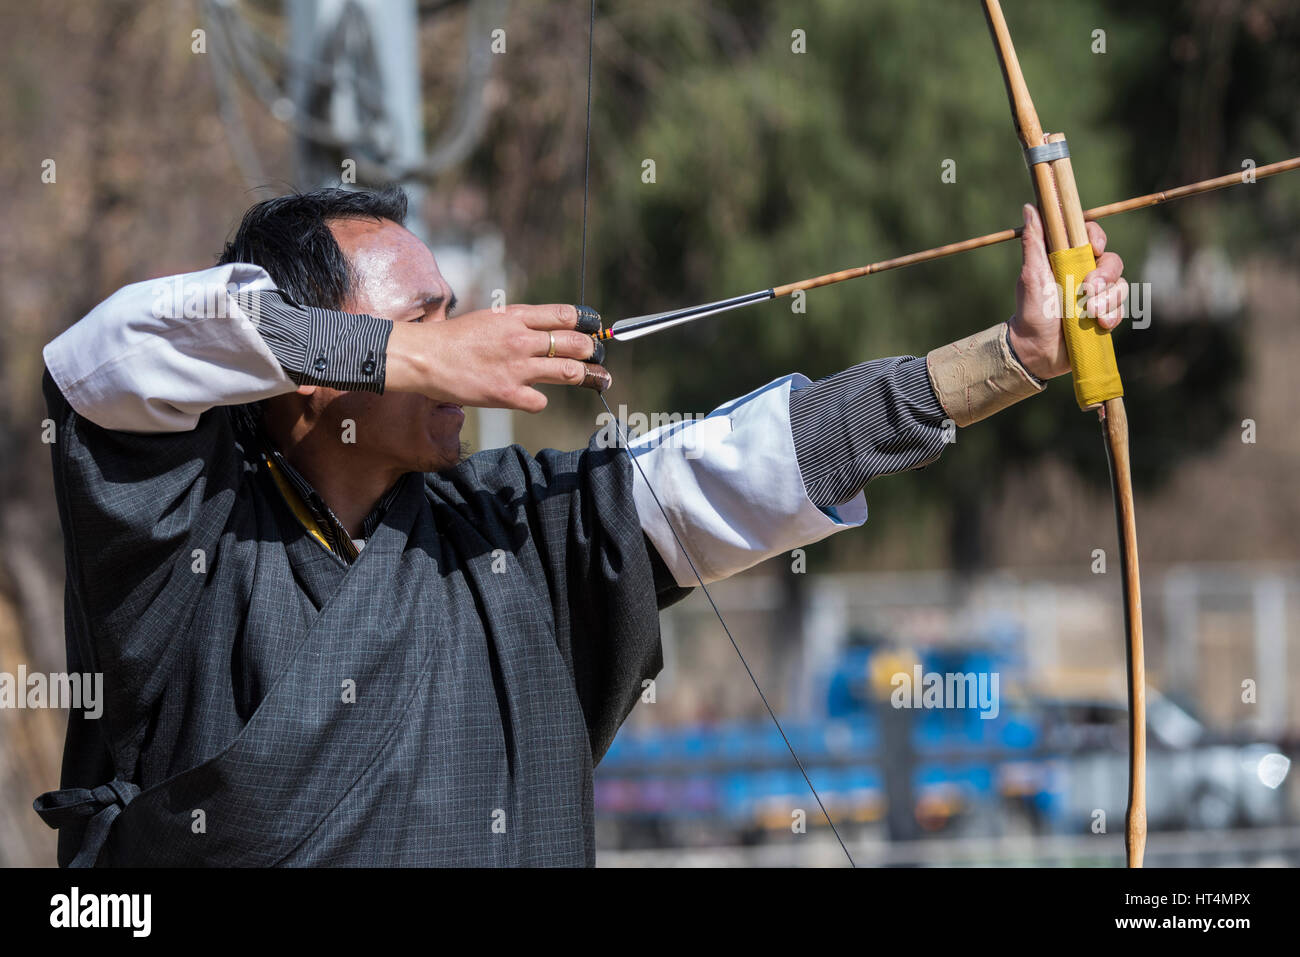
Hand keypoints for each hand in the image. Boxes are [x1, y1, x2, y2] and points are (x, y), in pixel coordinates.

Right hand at [386, 303, 609, 412]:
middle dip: (592, 351)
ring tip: (595, 379)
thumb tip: (544, 330)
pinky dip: (539, 401)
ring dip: (584, 376)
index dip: (587, 323)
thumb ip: (518, 323)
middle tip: (597, 356)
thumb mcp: (490, 319)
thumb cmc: (454, 338)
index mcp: (517, 317)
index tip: (594, 330)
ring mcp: (517, 368)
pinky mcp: (507, 394)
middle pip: (575, 343)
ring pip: (568, 372)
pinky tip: (531, 398)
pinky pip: (540, 401)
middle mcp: (522, 340)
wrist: (424, 357)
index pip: (566, 315)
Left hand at [1008, 204, 1129, 379]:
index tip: (1093, 247)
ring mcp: (1097, 294)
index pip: (1090, 235)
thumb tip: (1030, 208)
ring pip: (1121, 284)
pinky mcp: (1105, 314)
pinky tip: (1100, 325)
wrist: (1037, 351)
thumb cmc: (1031, 310)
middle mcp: (1085, 273)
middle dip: (1106, 275)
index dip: (1097, 236)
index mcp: (1067, 258)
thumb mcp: (1031, 275)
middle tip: (1089, 290)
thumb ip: (1033, 242)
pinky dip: (1113, 315)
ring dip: (1109, 299)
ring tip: (1090, 314)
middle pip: (1112, 260)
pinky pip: (1122, 307)